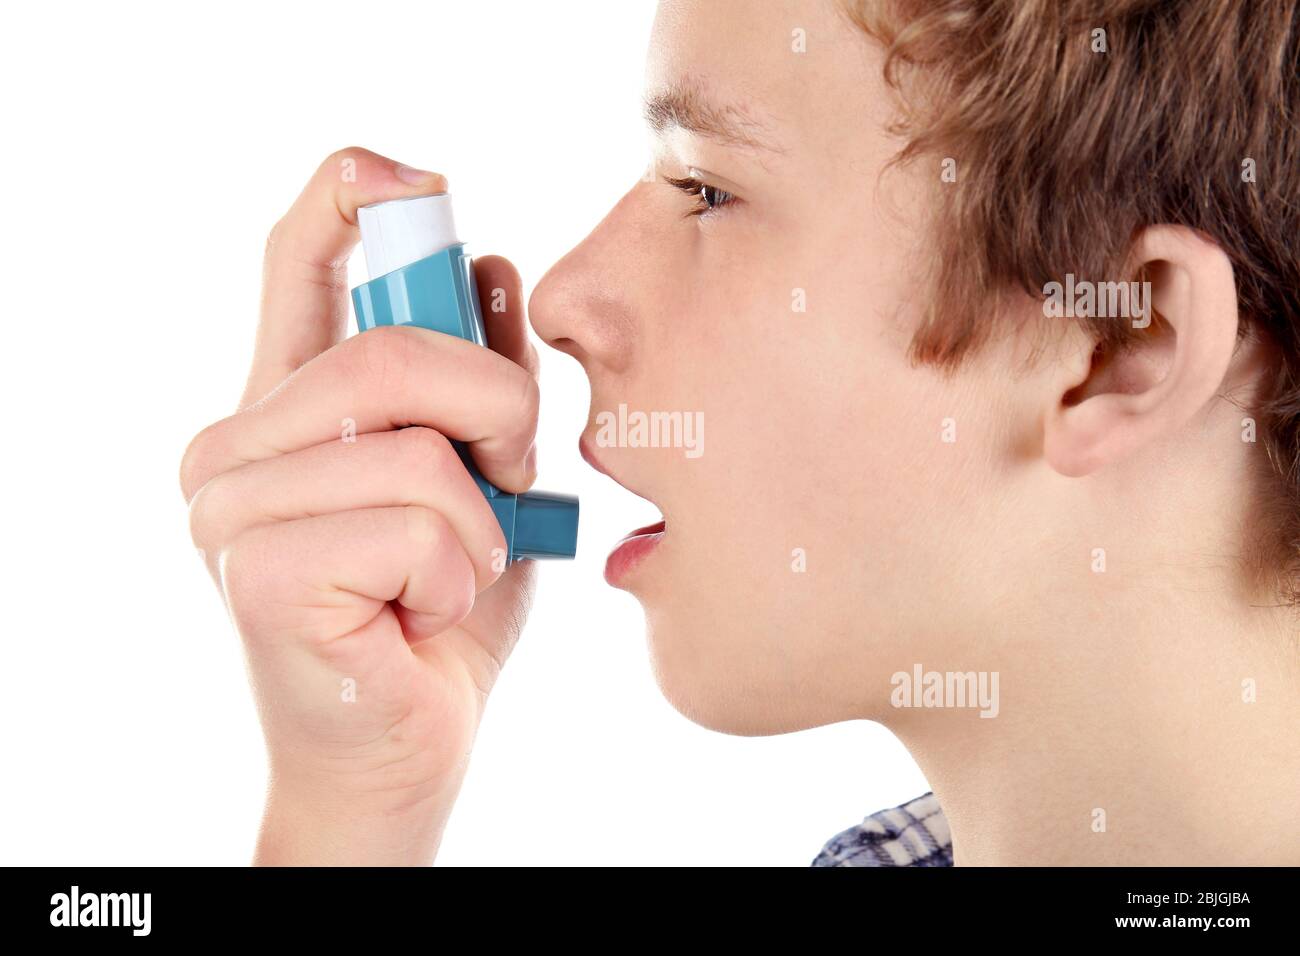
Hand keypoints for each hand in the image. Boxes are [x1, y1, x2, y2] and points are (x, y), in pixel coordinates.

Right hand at [180, 147, 540, 864]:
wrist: (404, 752)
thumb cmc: (436, 618)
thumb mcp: (481, 485)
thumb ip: (479, 387)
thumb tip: (486, 266)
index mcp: (286, 414)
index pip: (294, 267)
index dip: (348, 199)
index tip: (412, 178)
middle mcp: (236, 447)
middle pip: (390, 351)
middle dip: (492, 410)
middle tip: (508, 476)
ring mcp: (232, 509)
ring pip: (415, 446)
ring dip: (479, 520)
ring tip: (450, 574)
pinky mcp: (260, 571)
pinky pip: (417, 523)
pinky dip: (459, 573)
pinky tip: (422, 616)